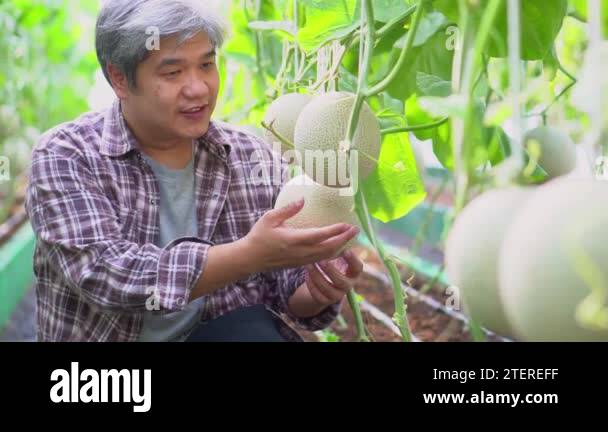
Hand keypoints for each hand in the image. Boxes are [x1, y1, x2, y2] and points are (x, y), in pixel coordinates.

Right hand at [241, 198, 359, 272]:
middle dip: (344, 239)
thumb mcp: (269, 218)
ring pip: (326, 256)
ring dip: (340, 247)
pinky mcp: (300, 264)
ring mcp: (301, 260)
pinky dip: (332, 253)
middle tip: (356, 230)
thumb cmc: (259, 236)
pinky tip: (337, 247)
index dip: (335, 231)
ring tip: (350, 238)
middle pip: (328, 248)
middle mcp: (300, 252)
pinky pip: (321, 260)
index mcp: (293, 239)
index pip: (320, 235)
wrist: (250, 259)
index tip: (346, 224)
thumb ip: (287, 210)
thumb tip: (302, 200)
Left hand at [304, 249, 363, 307]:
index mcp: (353, 273)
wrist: (325, 284)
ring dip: (317, 276)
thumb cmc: (332, 264)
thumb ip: (339, 247)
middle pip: (342, 282)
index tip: (345, 250)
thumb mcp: (338, 257)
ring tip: (309, 265)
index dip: (353, 260)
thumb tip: (346, 227)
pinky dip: (311, 284)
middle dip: (331, 271)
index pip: (358, 268)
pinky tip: (307, 274)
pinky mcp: (325, 301)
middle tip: (322, 261)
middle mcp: (348, 285)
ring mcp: (337, 295)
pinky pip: (318, 295)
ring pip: (327, 289)